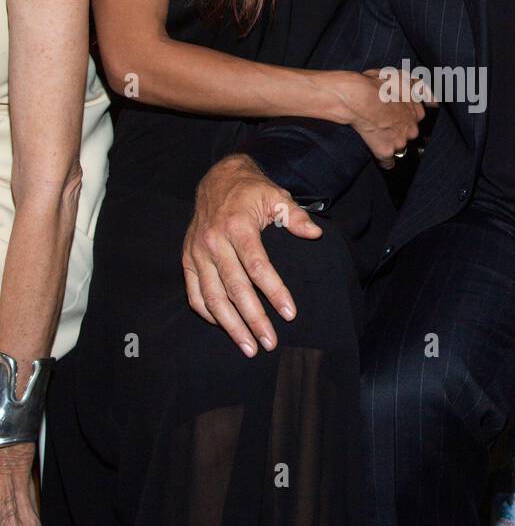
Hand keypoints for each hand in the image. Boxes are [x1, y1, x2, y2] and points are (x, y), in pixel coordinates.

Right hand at [182, 154, 321, 355]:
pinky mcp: (187, 258)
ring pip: (212, 297)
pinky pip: (194, 293)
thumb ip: (296, 217)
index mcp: (237, 227)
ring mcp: (197, 252)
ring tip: (248, 347)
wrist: (217, 178)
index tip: (290, 313)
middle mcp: (214, 242)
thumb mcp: (277, 196)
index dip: (274, 292)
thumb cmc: (251, 191)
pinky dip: (207, 312)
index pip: (258, 267)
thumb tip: (315, 234)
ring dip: (230, 325)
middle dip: (253, 319)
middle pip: (235, 288)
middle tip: (269, 342)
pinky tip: (224, 326)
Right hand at [329, 69, 427, 168]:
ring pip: (400, 149)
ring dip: (392, 145)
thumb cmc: (375, 84)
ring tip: (377, 135)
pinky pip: (388, 163)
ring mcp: (400, 142)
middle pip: (409, 136)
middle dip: (399, 133)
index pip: (416, 123)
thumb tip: (435, 102)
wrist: (356, 96)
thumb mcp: (402, 78)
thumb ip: (420, 89)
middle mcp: (412, 129)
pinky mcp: (386, 152)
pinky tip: (379, 155)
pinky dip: (384, 161)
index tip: (394, 118)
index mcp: (417, 113)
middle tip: (384, 125)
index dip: (404, 120)